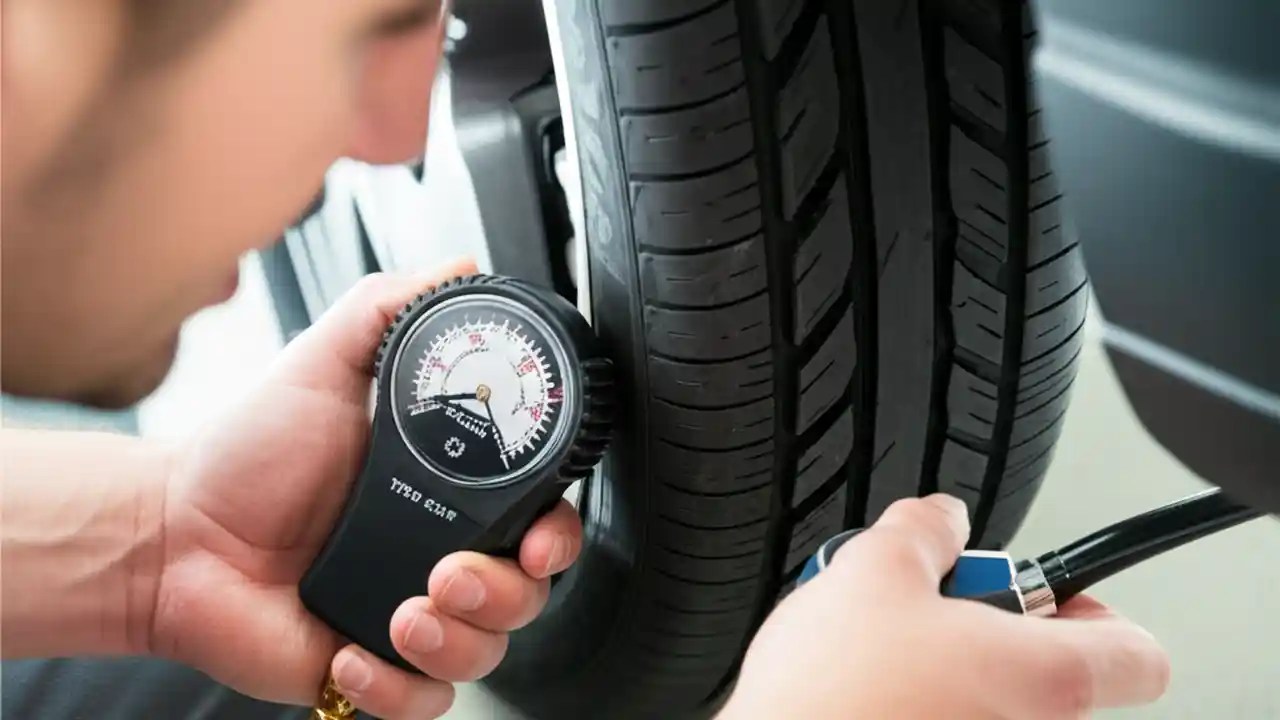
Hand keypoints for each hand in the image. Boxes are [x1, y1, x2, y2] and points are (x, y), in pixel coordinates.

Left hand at [150, 260, 583, 718]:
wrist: (173, 534)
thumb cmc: (249, 455)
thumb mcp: (322, 363)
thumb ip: (388, 309)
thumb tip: (459, 269)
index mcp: (450, 492)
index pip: (541, 520)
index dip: (558, 536)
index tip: (539, 536)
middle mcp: (441, 555)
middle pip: (530, 596)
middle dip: (507, 593)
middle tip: (450, 572)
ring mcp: (411, 617)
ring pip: (488, 652)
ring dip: (455, 640)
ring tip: (399, 612)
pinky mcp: (372, 669)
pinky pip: (424, 702)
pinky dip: (396, 687)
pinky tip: (350, 651)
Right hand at [719, 495, 1169, 719]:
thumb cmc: (832, 697)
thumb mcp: (872, 570)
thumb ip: (924, 531)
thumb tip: (940, 517)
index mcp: (1047, 676)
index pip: (1139, 654)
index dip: (1097, 609)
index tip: (1042, 592)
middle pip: (1049, 672)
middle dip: (989, 632)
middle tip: (927, 612)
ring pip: (992, 705)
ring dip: (949, 675)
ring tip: (878, 653)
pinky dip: (918, 708)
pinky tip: (862, 695)